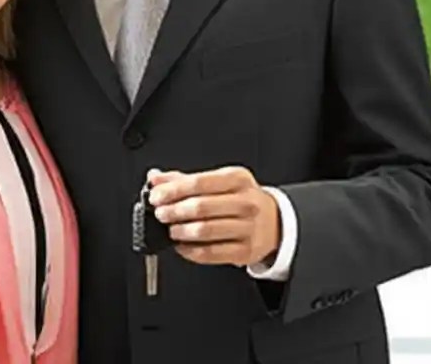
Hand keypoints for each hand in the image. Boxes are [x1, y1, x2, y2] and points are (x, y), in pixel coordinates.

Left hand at [147, 166, 280, 266]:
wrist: (275, 222)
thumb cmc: (241, 199)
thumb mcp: (219, 181)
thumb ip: (184, 179)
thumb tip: (155, 178)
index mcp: (237, 179)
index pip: (199, 183)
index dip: (172, 190)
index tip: (157, 196)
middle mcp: (246, 203)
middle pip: (200, 207)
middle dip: (173, 211)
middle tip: (161, 214)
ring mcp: (248, 228)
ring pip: (204, 231)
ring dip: (180, 232)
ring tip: (171, 230)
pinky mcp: (245, 251)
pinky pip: (211, 253)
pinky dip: (190, 251)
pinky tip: (182, 245)